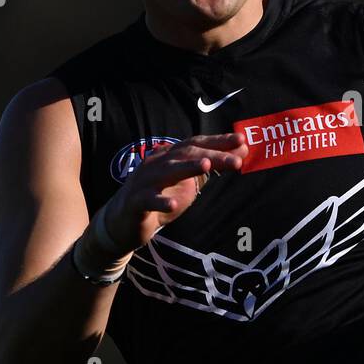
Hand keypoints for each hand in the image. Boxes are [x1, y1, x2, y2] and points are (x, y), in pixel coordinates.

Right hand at [99, 133, 247, 253]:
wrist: (122, 222)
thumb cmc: (159, 197)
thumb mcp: (187, 183)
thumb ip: (210, 168)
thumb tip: (240, 154)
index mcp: (169, 156)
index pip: (196, 143)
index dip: (218, 140)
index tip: (241, 140)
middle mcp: (156, 163)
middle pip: (186, 154)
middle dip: (213, 155)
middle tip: (237, 160)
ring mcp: (144, 182)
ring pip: (167, 171)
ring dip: (187, 168)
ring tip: (207, 165)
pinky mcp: (135, 202)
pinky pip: (148, 200)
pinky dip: (161, 201)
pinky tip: (175, 205)